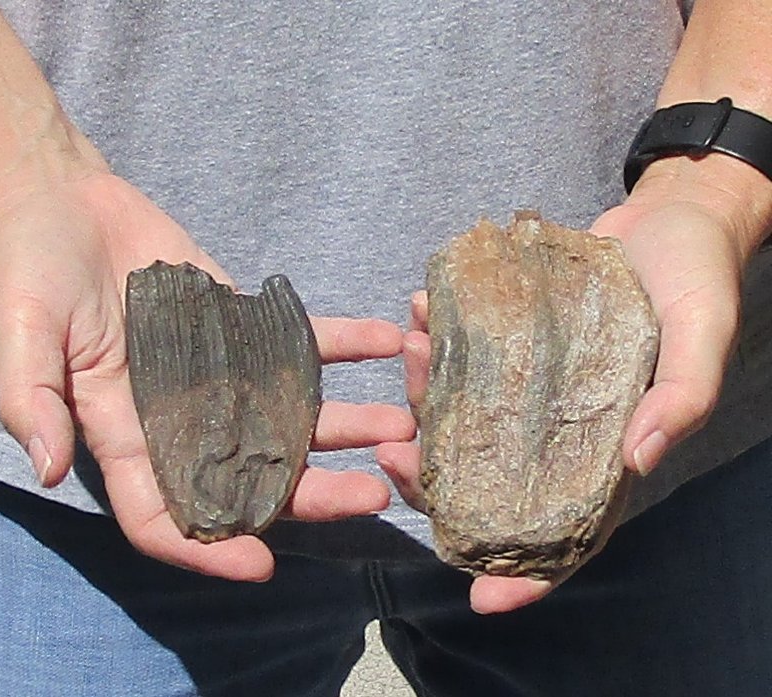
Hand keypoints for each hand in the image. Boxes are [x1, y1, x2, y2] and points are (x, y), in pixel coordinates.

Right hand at [0, 172, 415, 581]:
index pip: (165, 511)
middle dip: (312, 491)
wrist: (69, 206)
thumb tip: (48, 470)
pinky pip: (298, 339)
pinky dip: (344, 341)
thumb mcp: (23, 335)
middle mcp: (183, 414)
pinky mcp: (242, 325)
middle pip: (253, 471)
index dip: (207, 544)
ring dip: (346, 422)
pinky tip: (387, 340)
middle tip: (374, 496)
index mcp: (127, 431)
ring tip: (400, 425)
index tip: (262, 563)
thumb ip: (34, 400)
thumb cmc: (33, 271)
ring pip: (289, 411)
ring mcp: (220, 371)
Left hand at [377, 162, 764, 611]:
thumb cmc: (698, 284)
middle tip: (392, 454)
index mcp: (605, 447)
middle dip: (435, 478)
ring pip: (465, 415)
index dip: (530, 573)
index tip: (481, 600)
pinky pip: (465, 351)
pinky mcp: (512, 339)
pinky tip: (421, 312)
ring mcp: (528, 383)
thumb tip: (636, 462)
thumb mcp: (703, 338)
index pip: (568, 529)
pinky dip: (438, 337)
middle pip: (490, 477)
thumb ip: (677, 401)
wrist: (671, 220)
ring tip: (409, 354)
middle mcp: (558, 426)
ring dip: (425, 396)